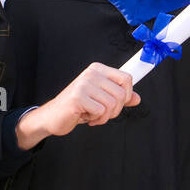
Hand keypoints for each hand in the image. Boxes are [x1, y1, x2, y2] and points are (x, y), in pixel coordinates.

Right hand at [15, 63, 139, 148]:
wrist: (52, 116)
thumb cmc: (77, 106)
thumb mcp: (100, 98)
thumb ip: (119, 97)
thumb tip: (137, 98)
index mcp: (98, 70)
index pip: (126, 78)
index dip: (127, 95)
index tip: (118, 103)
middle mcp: (91, 73)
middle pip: (121, 94)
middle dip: (115, 110)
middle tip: (103, 113)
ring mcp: (84, 84)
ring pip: (112, 104)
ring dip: (105, 116)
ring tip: (93, 114)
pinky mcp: (78, 97)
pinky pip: (101, 111)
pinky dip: (96, 120)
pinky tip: (86, 117)